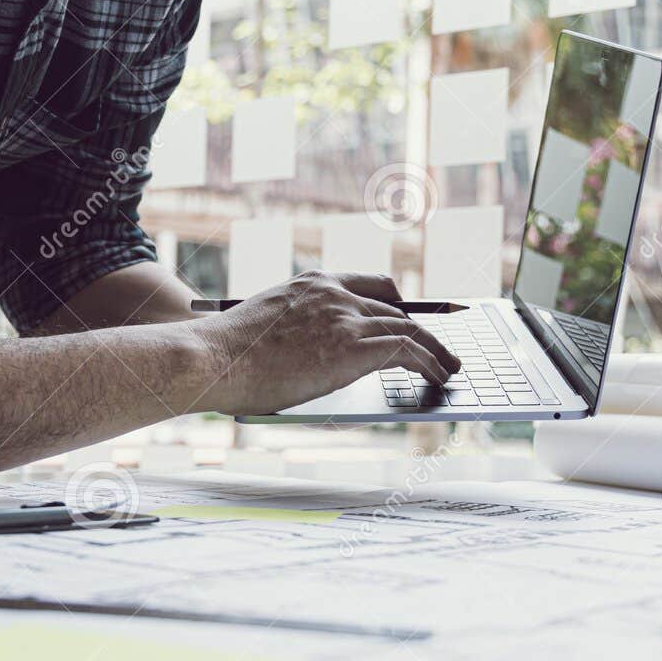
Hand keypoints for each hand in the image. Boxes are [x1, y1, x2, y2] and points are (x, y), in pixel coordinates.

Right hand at [183, 271, 461, 414]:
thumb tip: (307, 357)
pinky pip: (409, 350)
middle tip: (439, 347)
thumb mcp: (265, 326)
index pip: (369, 285)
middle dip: (422, 329)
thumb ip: (294, 330)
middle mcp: (335, 295)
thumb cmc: (225, 354)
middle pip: (396, 308)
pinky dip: (431, 363)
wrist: (212, 358)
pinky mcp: (353, 348)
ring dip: (436, 350)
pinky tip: (439, 376)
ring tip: (450, 367)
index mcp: (312, 283)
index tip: (409, 317)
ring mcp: (345, 319)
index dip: (396, 303)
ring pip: (410, 329)